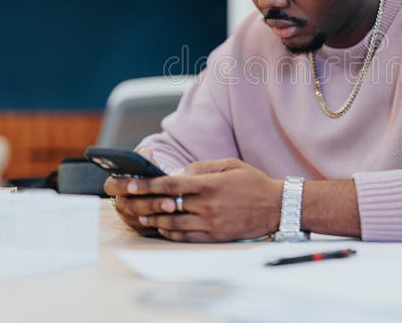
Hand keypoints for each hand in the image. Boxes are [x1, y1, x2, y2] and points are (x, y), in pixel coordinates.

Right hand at [104, 147, 168, 236]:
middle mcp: (121, 203)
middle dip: (151, 203)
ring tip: (174, 206)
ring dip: (159, 212)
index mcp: (116, 186)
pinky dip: (162, 221)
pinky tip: (176, 216)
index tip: (133, 184)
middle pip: (132, 205)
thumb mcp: (145, 167)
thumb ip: (144, 160)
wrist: (154, 192)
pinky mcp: (141, 228)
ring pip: (142, 217)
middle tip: (168, 201)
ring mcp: (130, 217)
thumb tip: (147, 151)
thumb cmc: (148, 176)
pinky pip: (150, 227)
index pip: (112, 186)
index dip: (122, 185)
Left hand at [105, 158, 283, 242]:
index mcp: (209, 184)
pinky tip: (162, 227)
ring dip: (153, 220)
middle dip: (142, 203)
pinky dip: (169, 232)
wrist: (276, 207)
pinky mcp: (214, 237)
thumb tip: (176, 173)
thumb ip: (201, 168)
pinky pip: (185, 237)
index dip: (146, 184)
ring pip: (172, 224)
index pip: (170, 184)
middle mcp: (207, 205)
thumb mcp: (229, 165)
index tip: (129, 183)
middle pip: (166, 205)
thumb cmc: (253, 182)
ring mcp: (210, 223)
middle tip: (125, 201)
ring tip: (139, 215)